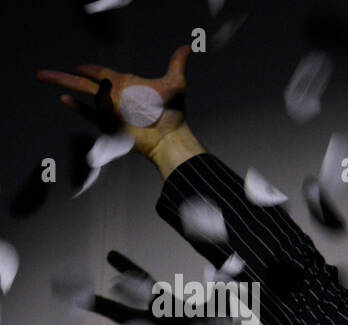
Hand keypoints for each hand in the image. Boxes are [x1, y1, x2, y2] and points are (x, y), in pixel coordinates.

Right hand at [37, 44, 192, 159]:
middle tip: (42, 74)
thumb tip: (188, 47)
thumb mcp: (175, 84)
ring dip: (65, 85)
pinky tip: (64, 100)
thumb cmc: (173, 114)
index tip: (77, 66)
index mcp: (125, 84)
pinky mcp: (110, 125)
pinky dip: (77, 107)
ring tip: (45, 77)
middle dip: (63, 76)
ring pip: (82, 95)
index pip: (100, 73)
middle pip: (83, 82)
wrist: (171, 137)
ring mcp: (111, 111)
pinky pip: (89, 114)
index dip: (88, 69)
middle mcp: (114, 96)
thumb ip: (176, 64)